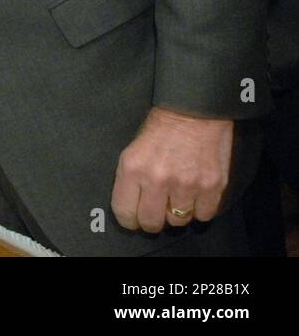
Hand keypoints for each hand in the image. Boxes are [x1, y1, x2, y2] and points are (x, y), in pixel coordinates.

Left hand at [111, 107, 233, 232]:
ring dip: (177, 213)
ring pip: (178, 221)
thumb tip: (131, 208)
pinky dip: (199, 210)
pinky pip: (203, 216)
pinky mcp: (212, 186)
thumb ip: (129, 180)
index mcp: (133, 169)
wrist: (193, 112)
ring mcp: (187, 184)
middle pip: (152, 223)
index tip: (133, 220)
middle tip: (155, 214)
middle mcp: (158, 179)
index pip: (124, 212)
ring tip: (177, 197)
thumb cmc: (160, 130)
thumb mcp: (132, 151)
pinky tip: (194, 196)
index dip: (129, 220)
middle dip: (152, 222)